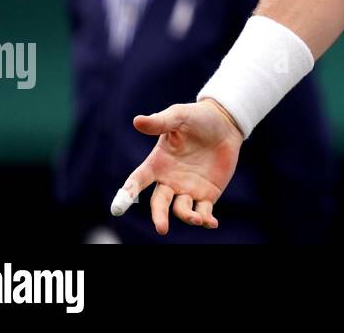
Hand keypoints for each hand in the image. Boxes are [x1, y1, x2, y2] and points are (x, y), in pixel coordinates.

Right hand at [110, 98, 243, 234]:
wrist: (226, 123)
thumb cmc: (197, 118)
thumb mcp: (179, 116)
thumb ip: (160, 122)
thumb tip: (137, 121)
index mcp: (157, 164)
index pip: (137, 181)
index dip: (127, 194)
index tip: (118, 208)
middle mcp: (169, 181)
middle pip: (159, 203)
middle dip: (159, 216)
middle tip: (162, 228)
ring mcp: (187, 189)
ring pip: (182, 210)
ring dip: (187, 216)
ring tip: (196, 219)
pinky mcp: (207, 194)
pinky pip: (204, 212)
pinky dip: (206, 220)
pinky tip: (211, 222)